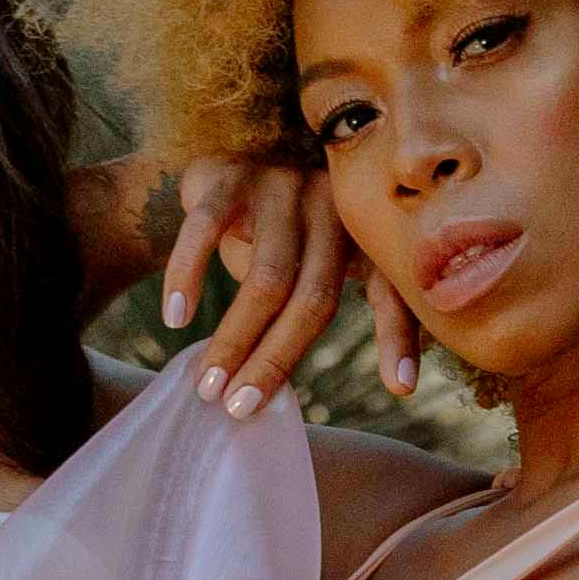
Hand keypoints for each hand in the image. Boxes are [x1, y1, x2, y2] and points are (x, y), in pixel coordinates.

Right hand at [155, 156, 424, 411]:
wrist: (214, 171)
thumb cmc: (269, 240)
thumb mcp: (304, 270)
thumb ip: (310, 313)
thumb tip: (277, 395)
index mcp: (359, 235)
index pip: (388, 289)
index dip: (397, 337)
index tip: (402, 387)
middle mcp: (329, 207)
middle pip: (313, 298)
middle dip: (276, 360)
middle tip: (241, 408)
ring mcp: (280, 187)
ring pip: (265, 277)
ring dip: (234, 340)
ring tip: (209, 385)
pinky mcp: (228, 178)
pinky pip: (205, 231)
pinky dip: (187, 278)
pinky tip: (176, 318)